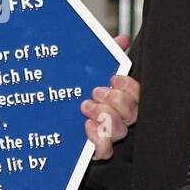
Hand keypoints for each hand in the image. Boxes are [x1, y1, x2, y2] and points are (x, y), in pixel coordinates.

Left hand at [83, 34, 139, 159]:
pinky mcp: (96, 149)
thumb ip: (108, 54)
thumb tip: (124, 38)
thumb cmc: (79, 89)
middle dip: (116, 100)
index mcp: (122, 98)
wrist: (50, 117)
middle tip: (96, 92)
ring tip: (86, 107)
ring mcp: (109, 134)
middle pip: (133, 113)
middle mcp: (120, 117)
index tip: (114, 78)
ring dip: (105, 117)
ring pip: (120, 130)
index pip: (138, 94)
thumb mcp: (91, 68)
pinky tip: (87, 126)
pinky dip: (99, 140)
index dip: (130, 87)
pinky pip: (106, 151)